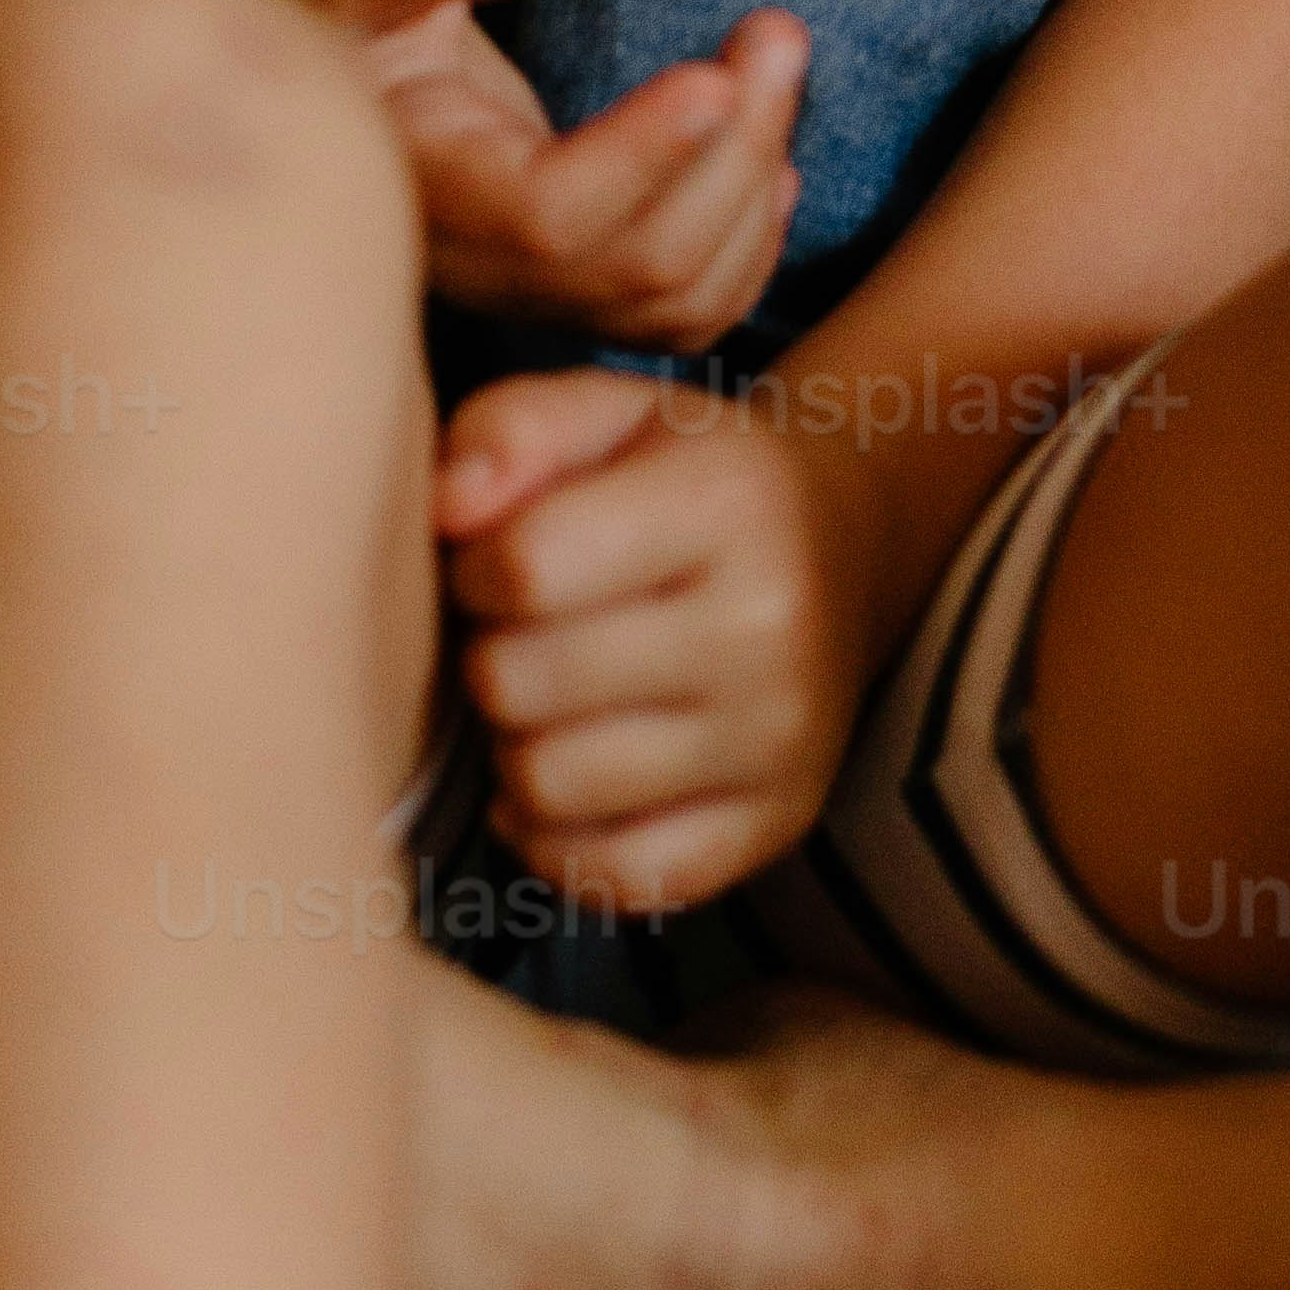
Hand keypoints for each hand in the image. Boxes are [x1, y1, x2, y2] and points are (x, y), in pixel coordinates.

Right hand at [270, 0, 804, 348]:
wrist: (311, 71)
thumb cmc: (325, 0)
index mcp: (421, 182)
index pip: (547, 216)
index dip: (644, 157)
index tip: (717, 73)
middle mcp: (474, 264)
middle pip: (633, 265)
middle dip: (731, 153)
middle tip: (777, 30)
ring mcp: (525, 291)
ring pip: (673, 303)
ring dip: (753, 192)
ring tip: (777, 66)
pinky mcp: (566, 290)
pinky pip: (679, 316)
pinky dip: (748, 251)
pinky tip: (773, 164)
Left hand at [434, 368, 877, 910]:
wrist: (840, 546)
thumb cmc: (687, 474)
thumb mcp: (608, 412)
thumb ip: (511, 429)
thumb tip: (448, 509)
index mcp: (729, 499)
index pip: (522, 568)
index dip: (473, 567)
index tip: (494, 561)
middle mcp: (770, 627)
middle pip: (519, 683)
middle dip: (490, 655)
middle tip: (522, 633)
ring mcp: (779, 741)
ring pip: (547, 786)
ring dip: (517, 744)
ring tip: (550, 697)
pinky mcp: (774, 826)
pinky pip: (608, 877)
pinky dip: (558, 838)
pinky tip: (571, 769)